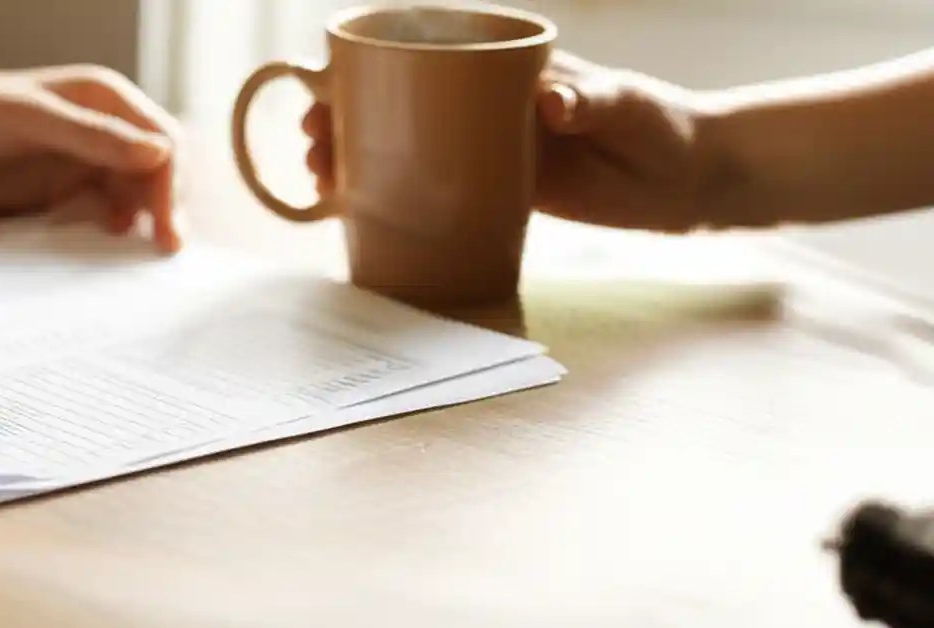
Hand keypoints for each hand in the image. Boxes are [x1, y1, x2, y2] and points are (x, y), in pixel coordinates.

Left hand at [0, 66, 181, 251]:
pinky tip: (113, 241)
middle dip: (168, 204)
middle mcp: (101, 127)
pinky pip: (106, 211)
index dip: (171, 182)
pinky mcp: (62, 191)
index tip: (168, 227)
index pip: (162, 141)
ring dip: (148, 219)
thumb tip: (164, 153)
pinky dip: (119, 227)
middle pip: (158, 169)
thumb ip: (96, 138)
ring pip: (138, 193)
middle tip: (166, 248)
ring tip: (147, 253)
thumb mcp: (30, 121)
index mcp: (101, 97)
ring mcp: (82, 161)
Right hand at [301, 51, 714, 232]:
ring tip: (321, 175)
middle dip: (346, 114)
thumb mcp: (628, 105)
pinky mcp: (495, 184)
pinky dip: (393, 192)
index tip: (327, 80)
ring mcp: (485, 142)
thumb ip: (592, 99)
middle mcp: (485, 98)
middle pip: (398, 97)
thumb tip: (550, 101)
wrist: (688, 179)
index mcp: (507, 62)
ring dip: (358, 155)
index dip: (368, 59)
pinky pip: (432, 183)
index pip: (426, 46)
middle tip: (313, 141)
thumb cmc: (661, 124)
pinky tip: (358, 208)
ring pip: (405, 142)